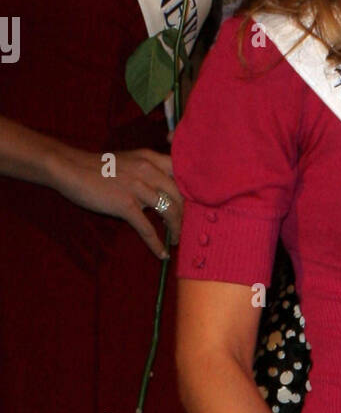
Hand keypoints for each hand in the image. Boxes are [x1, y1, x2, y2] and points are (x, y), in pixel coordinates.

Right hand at [50, 145, 182, 258]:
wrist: (71, 168)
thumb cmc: (100, 166)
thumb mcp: (131, 160)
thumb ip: (150, 170)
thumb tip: (166, 189)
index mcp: (152, 159)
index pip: (183, 175)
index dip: (193, 192)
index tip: (196, 207)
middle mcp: (149, 171)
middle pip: (180, 197)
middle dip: (187, 216)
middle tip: (187, 228)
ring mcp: (138, 188)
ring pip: (169, 212)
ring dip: (176, 230)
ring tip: (176, 240)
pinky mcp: (125, 204)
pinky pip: (147, 229)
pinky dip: (157, 244)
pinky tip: (162, 254)